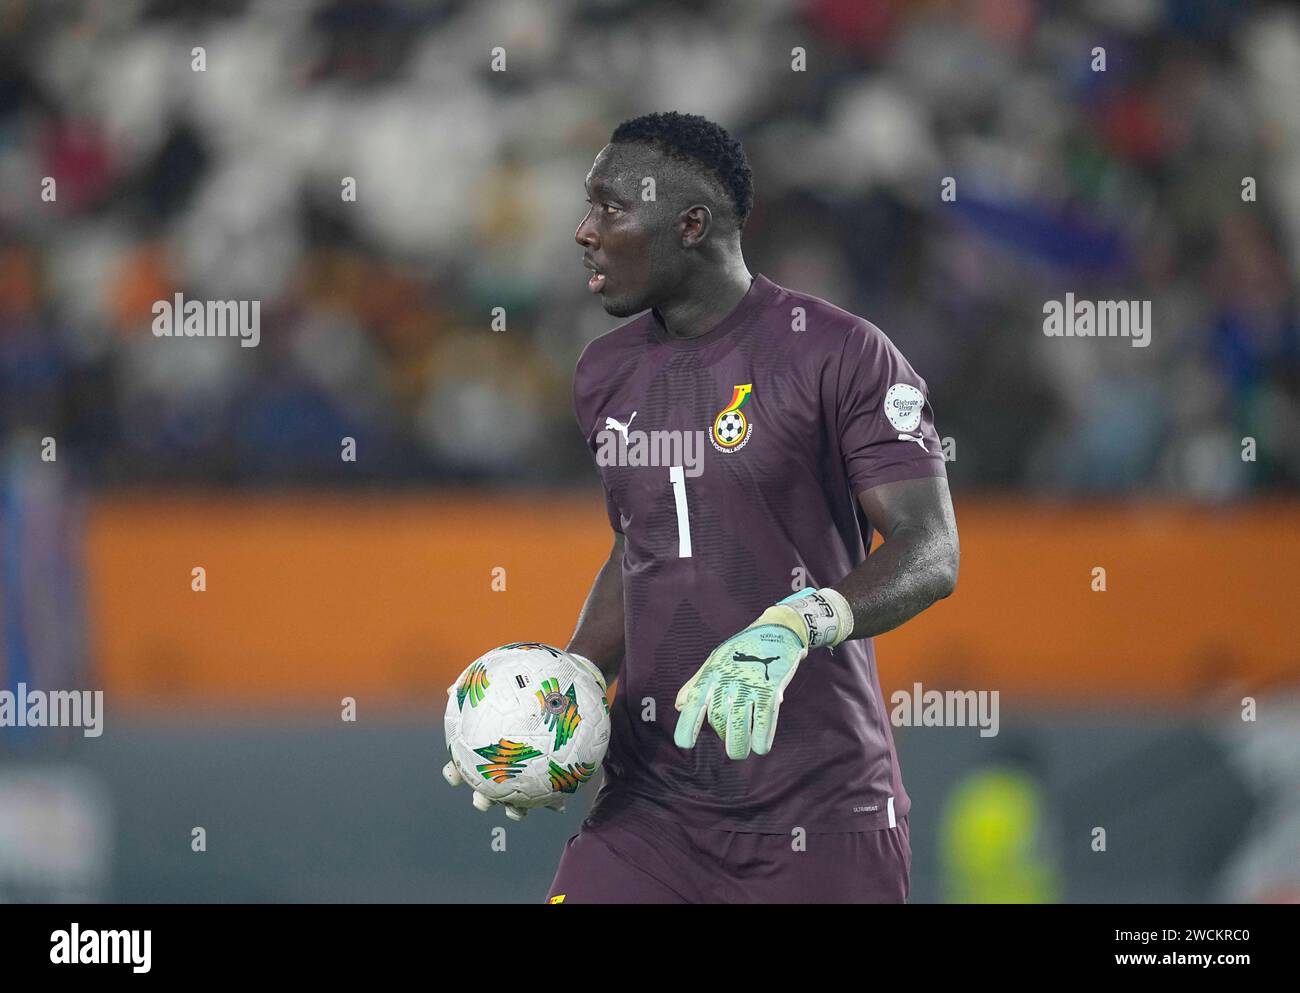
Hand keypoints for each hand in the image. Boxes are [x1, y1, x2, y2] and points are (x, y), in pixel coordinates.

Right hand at [440, 648, 603, 818]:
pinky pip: (551, 793)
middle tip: (483, 802)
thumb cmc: (525, 689)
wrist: (558, 691)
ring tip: (519, 811)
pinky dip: (554, 801)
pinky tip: (560, 804)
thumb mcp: (502, 681)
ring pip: (515, 799)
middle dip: (483, 800)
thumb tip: (449, 688)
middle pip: (485, 789)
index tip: (453, 775)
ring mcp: (524, 774)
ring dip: (515, 809)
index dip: (455, 773)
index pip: (462, 764)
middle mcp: (502, 766)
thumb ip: (477, 687)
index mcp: (486, 749)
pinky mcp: (549, 778)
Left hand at [673, 588, 851, 758]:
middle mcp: (727, 680)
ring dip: (739, 745)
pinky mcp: (771, 689)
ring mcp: (749, 685)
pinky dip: (761, 739)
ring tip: (740, 752)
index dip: (688, 726)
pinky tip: (760, 747)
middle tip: (730, 743)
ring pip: (738, 725)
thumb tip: (678, 706)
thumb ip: (697, 683)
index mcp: (711, 673)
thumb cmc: (743, 648)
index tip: (685, 744)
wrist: (777, 629)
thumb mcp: (716, 661)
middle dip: (724, 736)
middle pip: (719, 719)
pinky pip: (763, 721)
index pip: (694, 703)